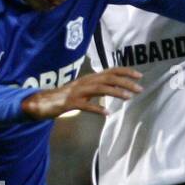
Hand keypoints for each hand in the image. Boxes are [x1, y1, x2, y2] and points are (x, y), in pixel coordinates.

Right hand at [21, 68, 142, 120]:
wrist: (45, 101)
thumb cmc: (67, 96)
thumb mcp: (85, 89)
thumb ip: (99, 86)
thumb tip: (117, 88)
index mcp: (90, 77)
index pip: (111, 70)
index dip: (126, 71)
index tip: (139, 76)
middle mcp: (85, 81)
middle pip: (109, 78)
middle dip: (126, 82)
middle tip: (140, 89)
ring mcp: (77, 92)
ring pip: (100, 89)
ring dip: (116, 92)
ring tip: (128, 98)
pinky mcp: (71, 103)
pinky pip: (85, 105)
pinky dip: (96, 108)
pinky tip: (106, 113)